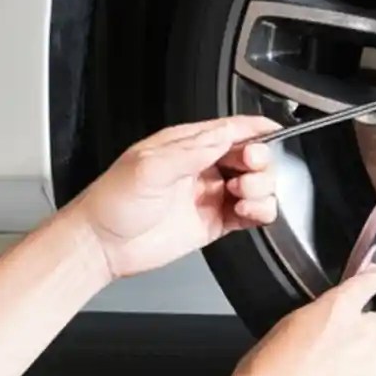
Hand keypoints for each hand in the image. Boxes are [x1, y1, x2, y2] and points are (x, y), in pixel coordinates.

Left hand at [65, 116, 281, 279]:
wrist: (101, 246)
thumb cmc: (113, 202)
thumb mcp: (148, 168)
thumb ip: (189, 151)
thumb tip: (224, 136)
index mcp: (186, 145)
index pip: (231, 129)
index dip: (256, 130)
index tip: (274, 133)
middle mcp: (202, 167)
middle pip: (252, 156)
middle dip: (260, 162)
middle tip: (248, 172)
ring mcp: (210, 195)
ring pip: (257, 184)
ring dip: (261, 188)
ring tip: (242, 197)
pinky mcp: (215, 222)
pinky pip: (252, 214)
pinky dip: (260, 212)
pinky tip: (248, 213)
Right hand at [219, 267, 375, 375]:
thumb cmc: (266, 372)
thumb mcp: (287, 328)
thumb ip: (316, 319)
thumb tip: (324, 324)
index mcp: (336, 308)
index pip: (369, 281)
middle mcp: (360, 331)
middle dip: (368, 334)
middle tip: (351, 345)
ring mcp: (372, 363)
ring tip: (366, 369)